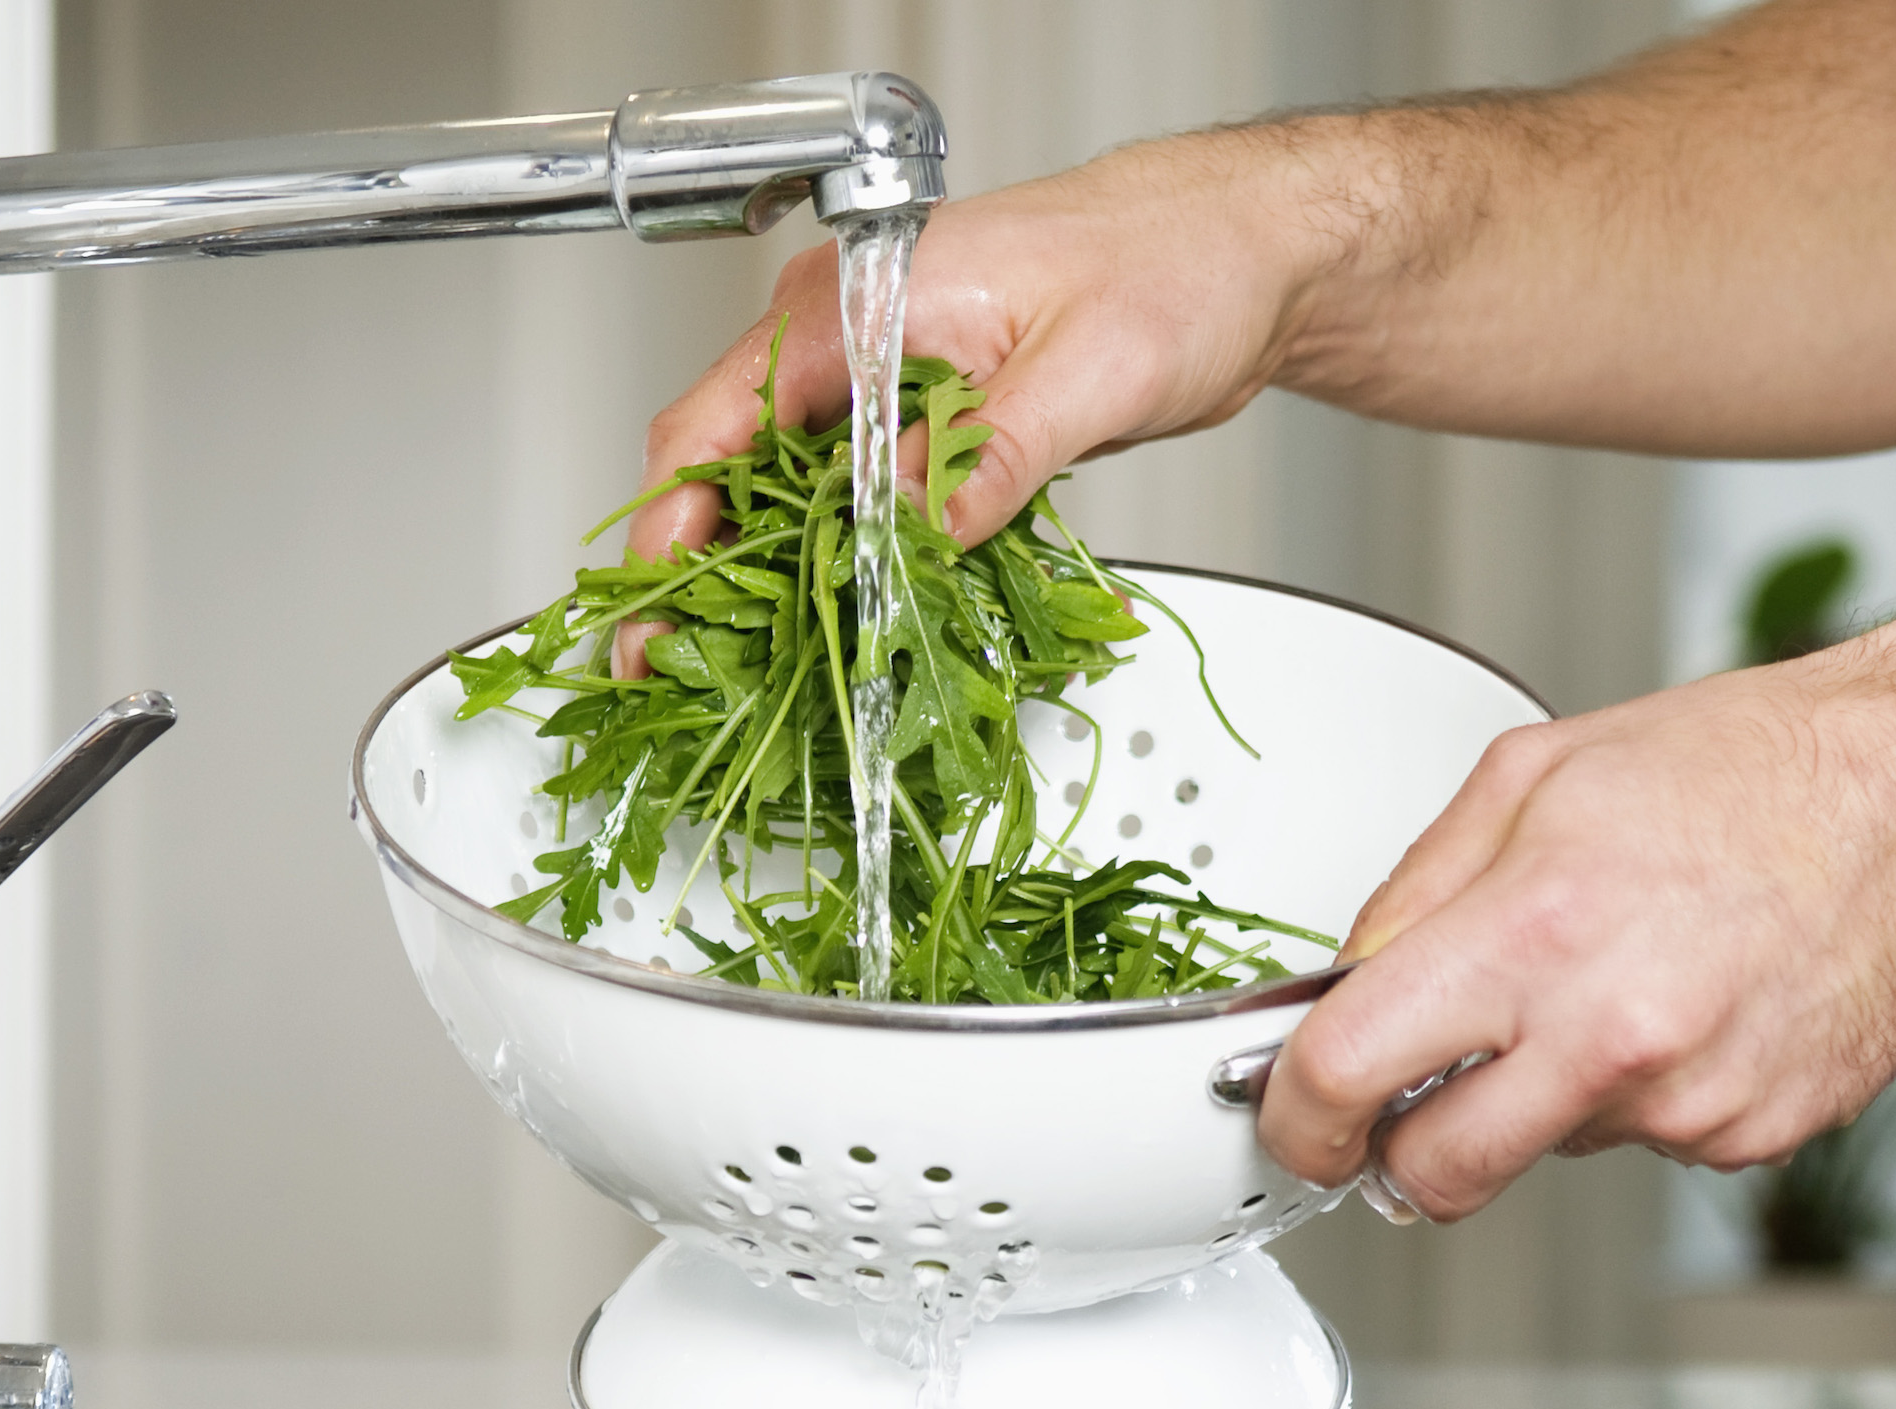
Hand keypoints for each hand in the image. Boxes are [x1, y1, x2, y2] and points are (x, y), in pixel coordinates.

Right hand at [610, 131, 1332, 676]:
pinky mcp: (923, 422)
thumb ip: (994, 454)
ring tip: (740, 666)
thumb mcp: (1089, 368)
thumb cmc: (1176, 266)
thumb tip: (916, 528)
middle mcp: (851, 338)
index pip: (717, 418)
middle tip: (675, 666)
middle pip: (728, 465)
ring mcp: (883, 381)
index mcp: (858, 301)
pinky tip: (835, 622)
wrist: (1238, 256)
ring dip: (764, 577)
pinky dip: (836, 563)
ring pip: (786, 493)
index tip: (657, 606)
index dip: (672, 524)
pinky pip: (852, 502)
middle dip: (697, 572)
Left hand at [1257, 600, 1895, 1220]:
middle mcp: (1609, 1035)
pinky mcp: (1752, 1136)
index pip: (1350, 1069)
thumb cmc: (1743, 766)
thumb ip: (1412, 892)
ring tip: (1593, 981)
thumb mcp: (1527, 776)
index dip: (1293, 1111)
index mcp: (1533, 931)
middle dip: (1390, 1150)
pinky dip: (1622, 1093)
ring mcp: (1688, 1103)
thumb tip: (1346, 978)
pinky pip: (1635, 1141)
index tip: (1287, 1116)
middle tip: (1391, 1102)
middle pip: (1432, 1170)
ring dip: (1528, 1096)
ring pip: (1538, 1150)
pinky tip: (1665, 1004)